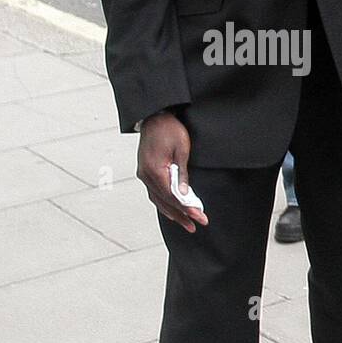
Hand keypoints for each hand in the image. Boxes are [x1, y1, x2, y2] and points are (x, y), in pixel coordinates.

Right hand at [137, 113, 208, 232]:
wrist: (154, 116)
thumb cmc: (169, 129)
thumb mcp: (182, 150)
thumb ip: (183, 174)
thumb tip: (184, 193)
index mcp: (154, 170)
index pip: (172, 195)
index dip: (185, 208)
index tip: (198, 216)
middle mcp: (146, 175)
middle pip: (164, 201)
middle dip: (181, 215)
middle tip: (195, 226)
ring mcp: (143, 174)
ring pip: (157, 199)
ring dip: (172, 212)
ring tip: (186, 223)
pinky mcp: (145, 172)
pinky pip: (154, 193)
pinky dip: (163, 203)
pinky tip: (172, 210)